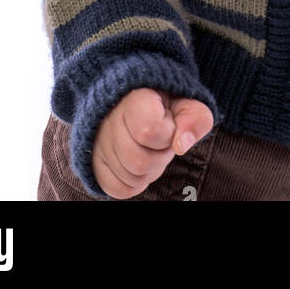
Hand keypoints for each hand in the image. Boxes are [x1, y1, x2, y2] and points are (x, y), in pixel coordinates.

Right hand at [92, 87, 214, 198]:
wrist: (136, 100)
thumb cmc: (165, 104)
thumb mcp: (187, 103)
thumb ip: (195, 119)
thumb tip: (182, 145)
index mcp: (134, 98)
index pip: (149, 131)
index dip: (167, 134)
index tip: (168, 123)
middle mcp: (110, 119)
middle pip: (140, 162)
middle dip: (161, 156)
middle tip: (163, 140)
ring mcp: (99, 142)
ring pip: (130, 177)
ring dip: (150, 170)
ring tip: (151, 148)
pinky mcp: (94, 161)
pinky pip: (118, 189)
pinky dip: (135, 183)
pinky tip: (140, 163)